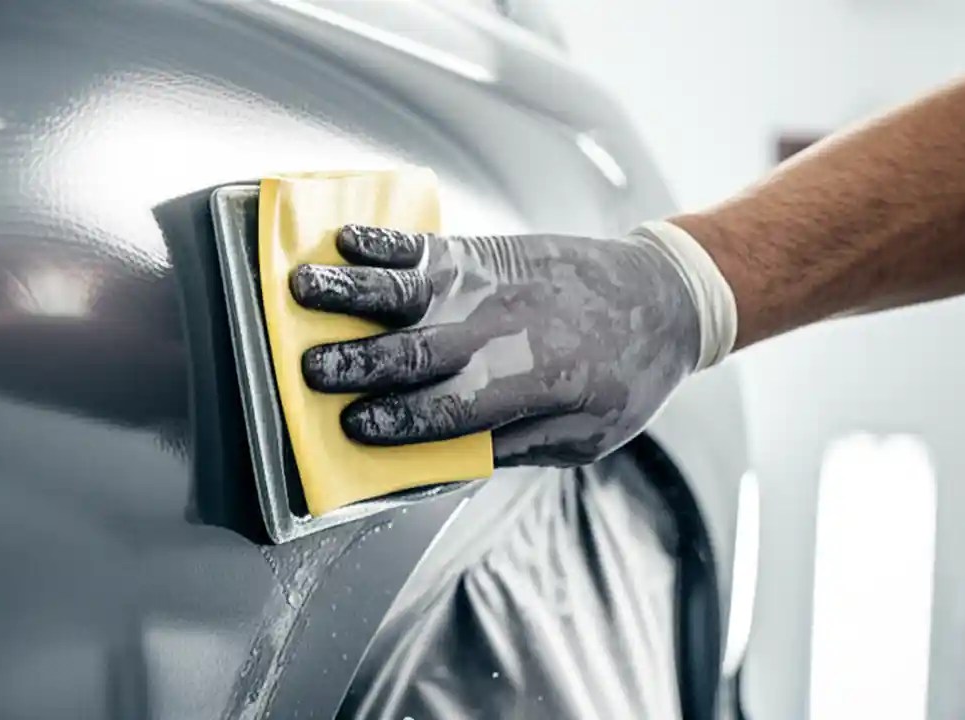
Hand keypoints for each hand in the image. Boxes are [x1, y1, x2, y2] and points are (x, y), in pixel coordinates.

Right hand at [289, 222, 731, 466]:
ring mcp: (493, 287)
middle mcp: (506, 333)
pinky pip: (428, 247)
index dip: (402, 422)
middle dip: (362, 362)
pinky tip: (345, 241)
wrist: (664, 295)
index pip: (453, 411)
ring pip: (412, 289)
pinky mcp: (488, 254)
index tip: (353, 428)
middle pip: (421, 350)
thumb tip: (442, 462)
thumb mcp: (584, 436)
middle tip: (308, 371)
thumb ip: (513, 445)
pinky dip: (384, 243)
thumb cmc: (623, 378)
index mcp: (535, 388)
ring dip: (353, 292)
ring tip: (299, 290)